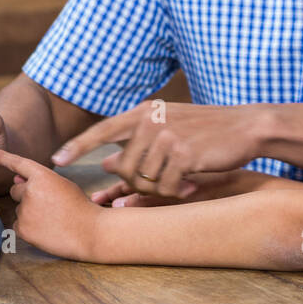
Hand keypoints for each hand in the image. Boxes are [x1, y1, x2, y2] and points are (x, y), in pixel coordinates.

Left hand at [0, 146, 100, 260]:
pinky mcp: (22, 229)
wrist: (90, 232)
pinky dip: (29, 228)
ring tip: (52, 219)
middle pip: (16, 190)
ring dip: (30, 213)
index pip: (18, 163)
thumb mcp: (63, 185)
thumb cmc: (80, 208)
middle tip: (48, 205)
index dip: (1, 156)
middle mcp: (30, 191)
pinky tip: (46, 229)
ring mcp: (25, 211)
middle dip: (26, 195)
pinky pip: (17, 225)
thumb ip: (39, 180)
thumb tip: (16, 180)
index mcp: (43, 176)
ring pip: (19, 208)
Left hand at [49, 101, 268, 199]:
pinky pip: (167, 186)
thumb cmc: (206, 131)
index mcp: (145, 112)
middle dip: (137, 184)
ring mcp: (167, 136)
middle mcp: (151, 121)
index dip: (78, 146)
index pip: (102, 130)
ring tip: (182, 179)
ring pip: (145, 181)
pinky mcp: (183, 154)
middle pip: (124, 167)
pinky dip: (178, 191)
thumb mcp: (168, 129)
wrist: (246, 126)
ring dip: (161, 188)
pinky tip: (193, 182)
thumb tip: (106, 164)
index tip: (56, 161)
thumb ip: (137, 143)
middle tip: (162, 182)